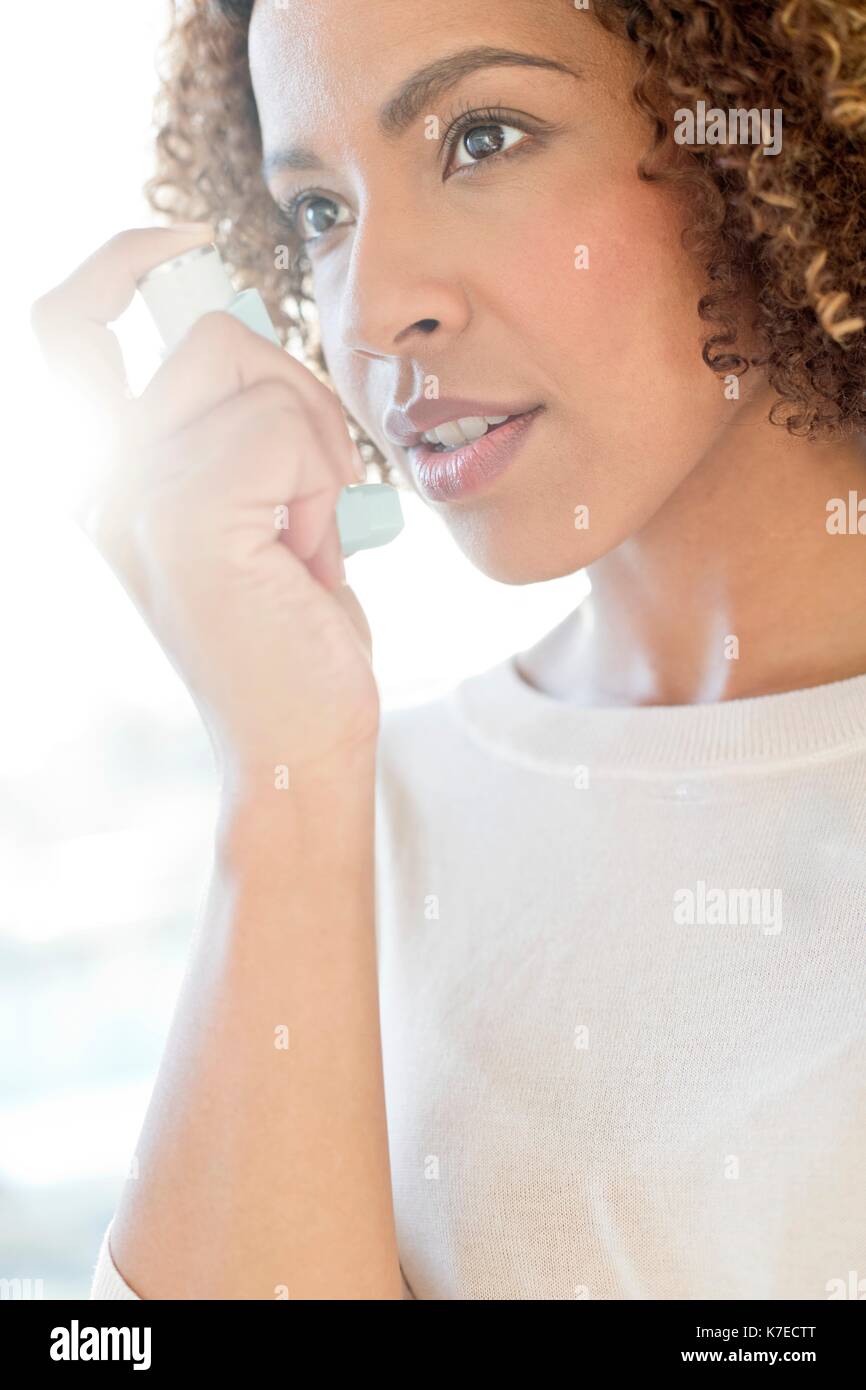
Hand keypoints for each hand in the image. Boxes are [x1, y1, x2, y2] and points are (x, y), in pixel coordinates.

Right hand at [31, 226, 379, 793]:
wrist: (302, 741)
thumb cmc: (291, 632)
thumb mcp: (254, 511)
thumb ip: (230, 426)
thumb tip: (250, 333)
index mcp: (108, 477)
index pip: (66, 328)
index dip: (121, 262)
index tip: (189, 241)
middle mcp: (101, 479)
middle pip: (206, 331)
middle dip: (293, 382)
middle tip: (320, 472)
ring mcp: (133, 492)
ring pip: (256, 369)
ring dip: (318, 443)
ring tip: (310, 533)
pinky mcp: (185, 510)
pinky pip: (285, 425)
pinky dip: (327, 480)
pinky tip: (312, 556)